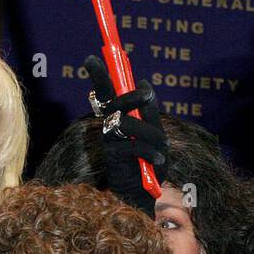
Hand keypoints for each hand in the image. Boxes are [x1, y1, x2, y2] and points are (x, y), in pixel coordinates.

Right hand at [85, 54, 168, 211]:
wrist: (144, 195)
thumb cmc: (149, 163)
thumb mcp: (155, 134)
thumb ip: (149, 113)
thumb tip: (143, 83)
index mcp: (117, 118)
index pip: (105, 92)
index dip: (98, 75)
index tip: (91, 58)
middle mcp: (109, 126)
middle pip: (112, 102)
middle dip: (130, 95)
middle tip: (146, 95)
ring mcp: (109, 142)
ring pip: (127, 124)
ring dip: (150, 132)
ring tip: (163, 147)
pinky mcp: (113, 159)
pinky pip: (132, 147)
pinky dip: (149, 152)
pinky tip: (158, 161)